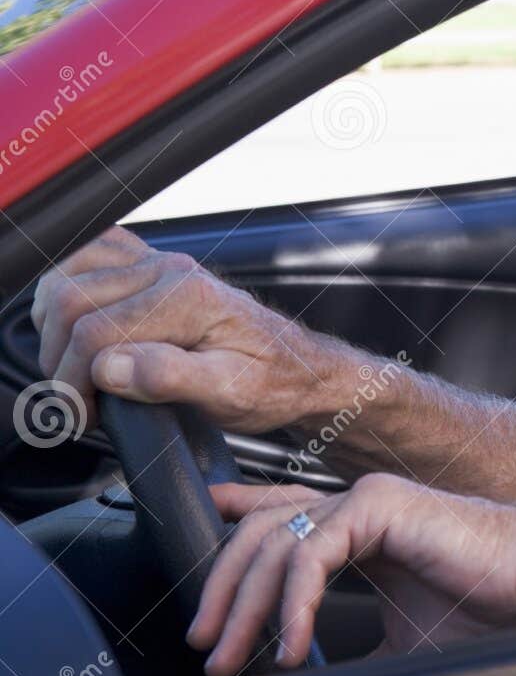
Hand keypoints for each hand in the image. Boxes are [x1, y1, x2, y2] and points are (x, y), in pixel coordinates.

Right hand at [30, 226, 350, 432]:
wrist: (300, 370)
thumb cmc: (273, 384)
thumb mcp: (231, 394)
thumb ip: (170, 378)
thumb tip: (110, 367)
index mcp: (188, 298)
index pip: (94, 333)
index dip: (74, 382)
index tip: (84, 415)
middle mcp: (169, 270)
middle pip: (70, 302)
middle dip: (59, 359)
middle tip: (79, 402)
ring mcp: (159, 264)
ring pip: (68, 279)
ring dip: (54, 328)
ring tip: (77, 374)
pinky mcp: (152, 267)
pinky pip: (88, 260)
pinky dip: (66, 291)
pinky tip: (77, 330)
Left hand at [190, 474, 515, 675]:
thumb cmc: (485, 609)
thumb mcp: (399, 642)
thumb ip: (356, 653)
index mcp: (362, 526)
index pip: (281, 515)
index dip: (234, 519)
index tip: (203, 545)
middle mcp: (356, 504)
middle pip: (258, 534)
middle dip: (223, 592)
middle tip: (207, 648)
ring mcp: (364, 498)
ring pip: (274, 544)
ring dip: (246, 607)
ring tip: (234, 658)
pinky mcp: (377, 505)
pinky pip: (310, 553)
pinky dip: (292, 604)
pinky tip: (291, 646)